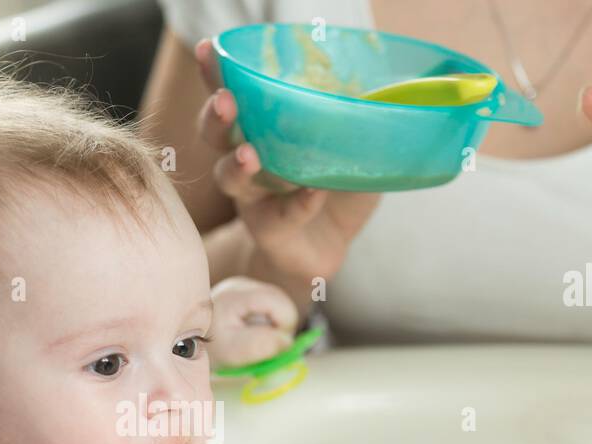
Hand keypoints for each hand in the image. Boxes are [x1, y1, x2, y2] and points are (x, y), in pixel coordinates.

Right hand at [193, 39, 381, 296]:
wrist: (329, 245)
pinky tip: (314, 192)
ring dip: (238, 165)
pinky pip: (279, 217)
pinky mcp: (269, 232)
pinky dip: (298, 203)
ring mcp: (253, 200)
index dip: (215, 74)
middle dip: (217, 115)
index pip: (231, 95)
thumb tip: (384, 91)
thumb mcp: (349, 146)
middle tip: (226, 101)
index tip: (207, 50)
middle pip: (217, 135)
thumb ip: (353, 121)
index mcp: (258, 130)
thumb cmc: (331, 187)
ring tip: (249, 154)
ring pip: (230, 179)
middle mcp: (245, 162)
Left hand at [206, 275, 299, 366]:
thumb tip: (288, 341)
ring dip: (273, 326)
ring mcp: (243, 286)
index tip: (272, 347)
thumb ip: (259, 346)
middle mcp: (242, 284)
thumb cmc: (208, 347)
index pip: (282, 306)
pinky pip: (268, 306)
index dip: (285, 329)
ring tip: (252, 340)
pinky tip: (248, 332)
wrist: (184, 340)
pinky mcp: (244, 292)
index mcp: (239, 296)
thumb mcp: (231, 352)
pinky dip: (265, 322)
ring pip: (278, 305)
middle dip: (280, 328)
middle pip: (283, 303)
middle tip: (263, 346)